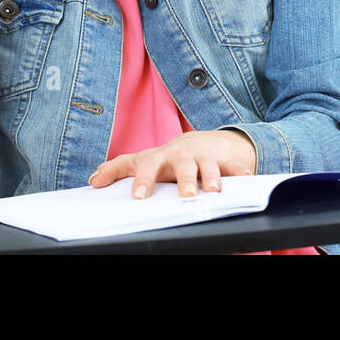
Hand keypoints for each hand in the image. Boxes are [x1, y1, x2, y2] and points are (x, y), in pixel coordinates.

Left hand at [89, 130, 257, 198]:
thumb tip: (94, 181)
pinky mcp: (224, 160)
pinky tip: (246, 178)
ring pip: (209, 166)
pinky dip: (240, 171)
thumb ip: (118, 168)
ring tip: (214, 190)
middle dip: (186, 179)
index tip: (138, 196)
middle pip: (184, 165)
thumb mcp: (143, 159)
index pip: (149, 166)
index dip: (143, 180)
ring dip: (213, 177)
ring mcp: (204, 157)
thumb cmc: (167, 157)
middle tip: (185, 195)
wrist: (201, 142)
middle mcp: (182, 156)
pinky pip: (234, 166)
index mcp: (161, 158)